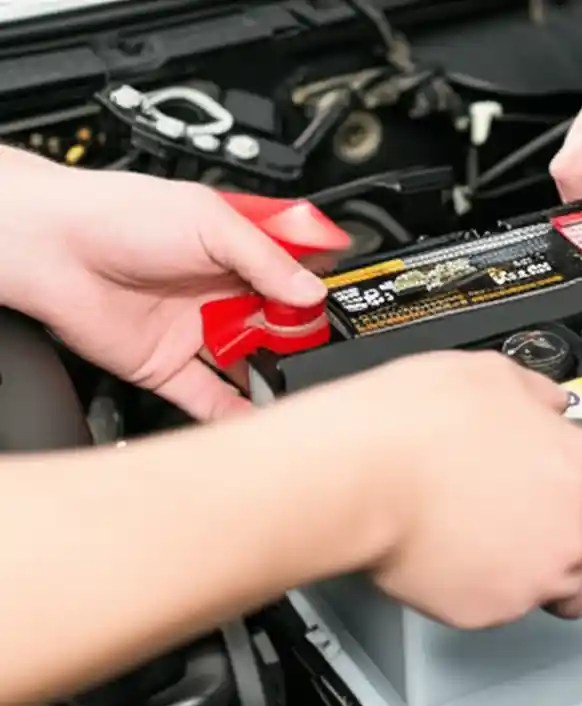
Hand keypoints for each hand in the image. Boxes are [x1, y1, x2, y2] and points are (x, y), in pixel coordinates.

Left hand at [0, 153, 347, 420]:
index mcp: (238, 250)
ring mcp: (198, 331)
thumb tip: (311, 290)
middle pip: (280, 324)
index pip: (295, 275)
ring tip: (301, 385)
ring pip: (251, 362)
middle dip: (299, 337)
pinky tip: (262, 419)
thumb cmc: (119, 214)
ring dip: (276, 376)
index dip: (316, 291)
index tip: (336, 305)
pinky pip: (211, 399)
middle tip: (310, 343)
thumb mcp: (211, 220)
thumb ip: (266, 258)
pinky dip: (237, 415)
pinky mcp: (171, 367)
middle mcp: (222, 291)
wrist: (50, 248)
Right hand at [295, 351, 581, 628]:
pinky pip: (504, 602)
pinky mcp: (493, 609)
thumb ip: (537, 393)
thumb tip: (549, 402)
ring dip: (535, 565)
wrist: (356, 475)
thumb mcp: (489, 374)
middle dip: (571, 532)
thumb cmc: (412, 421)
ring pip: (556, 582)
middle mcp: (570, 524)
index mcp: (577, 462)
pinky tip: (453, 551)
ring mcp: (534, 573)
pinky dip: (486, 585)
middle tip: (523, 512)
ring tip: (482, 535)